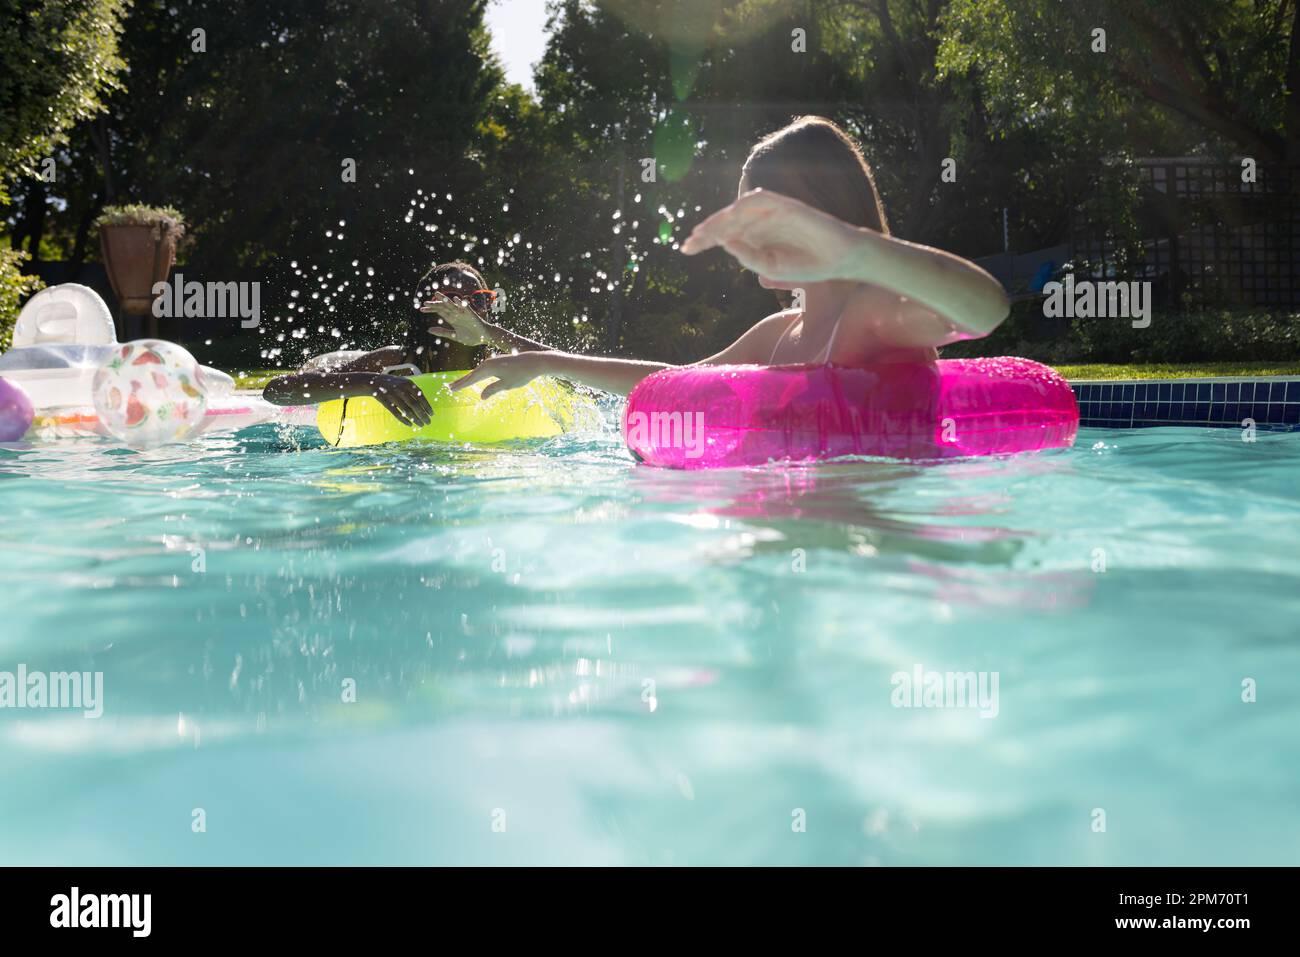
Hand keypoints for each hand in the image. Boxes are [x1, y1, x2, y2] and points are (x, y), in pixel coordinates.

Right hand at [365, 373, 432, 426]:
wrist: (373, 382)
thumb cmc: (393, 383)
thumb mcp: (404, 382)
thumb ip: (413, 391)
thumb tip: (425, 403)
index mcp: (408, 384)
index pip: (420, 396)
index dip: (427, 406)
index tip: (432, 414)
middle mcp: (401, 389)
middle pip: (415, 405)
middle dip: (423, 415)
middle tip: (428, 422)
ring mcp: (393, 396)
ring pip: (407, 410)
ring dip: (415, 419)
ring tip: (421, 424)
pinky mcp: (386, 402)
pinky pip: (396, 413)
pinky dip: (404, 420)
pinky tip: (410, 424)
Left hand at [420, 292, 497, 346]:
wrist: (485, 338)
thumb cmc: (471, 337)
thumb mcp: (454, 336)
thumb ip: (442, 332)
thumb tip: (428, 330)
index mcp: (452, 319)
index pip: (440, 312)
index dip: (431, 310)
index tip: (421, 309)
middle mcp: (457, 315)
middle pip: (444, 307)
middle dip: (435, 305)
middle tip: (424, 303)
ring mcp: (464, 314)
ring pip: (452, 305)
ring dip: (445, 300)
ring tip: (437, 294)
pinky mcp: (472, 315)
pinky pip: (466, 308)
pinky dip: (461, 304)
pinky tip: (455, 300)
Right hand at [449, 353, 544, 399]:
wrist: (534, 361)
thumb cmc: (521, 374)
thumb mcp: (507, 385)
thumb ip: (493, 390)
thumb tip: (481, 396)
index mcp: (488, 368)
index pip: (471, 379)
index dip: (461, 385)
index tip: (451, 389)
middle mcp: (488, 363)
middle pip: (471, 374)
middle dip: (461, 381)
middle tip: (449, 387)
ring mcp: (493, 362)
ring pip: (477, 372)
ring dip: (468, 378)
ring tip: (459, 384)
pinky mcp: (498, 362)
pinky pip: (483, 370)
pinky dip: (477, 375)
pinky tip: (475, 378)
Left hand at [680, 188, 865, 283]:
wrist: (838, 259)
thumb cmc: (806, 265)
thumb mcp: (770, 267)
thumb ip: (748, 255)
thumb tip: (723, 242)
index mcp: (754, 238)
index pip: (723, 235)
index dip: (704, 240)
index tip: (686, 249)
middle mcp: (759, 222)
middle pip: (726, 221)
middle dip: (707, 230)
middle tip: (690, 241)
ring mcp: (772, 212)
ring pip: (739, 210)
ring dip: (722, 219)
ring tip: (706, 233)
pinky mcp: (786, 205)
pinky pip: (761, 199)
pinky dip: (745, 206)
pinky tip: (732, 216)